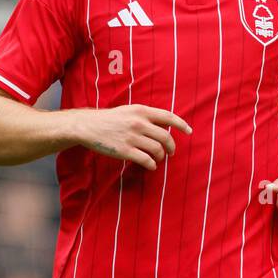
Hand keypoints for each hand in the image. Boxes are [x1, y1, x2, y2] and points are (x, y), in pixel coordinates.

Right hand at [72, 104, 190, 170]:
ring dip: (160, 156)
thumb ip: (146, 116)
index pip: (168, 117)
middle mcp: (139, 123)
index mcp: (141, 111)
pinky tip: (150, 165)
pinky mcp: (125, 151)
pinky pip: (146, 160)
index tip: (189, 131)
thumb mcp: (129, 111)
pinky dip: (152, 164)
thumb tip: (165, 125)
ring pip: (157, 150)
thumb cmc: (110, 119)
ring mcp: (132, 137)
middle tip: (171, 152)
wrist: (88, 126)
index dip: (181, 124)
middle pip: (165, 137)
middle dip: (171, 147)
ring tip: (157, 158)